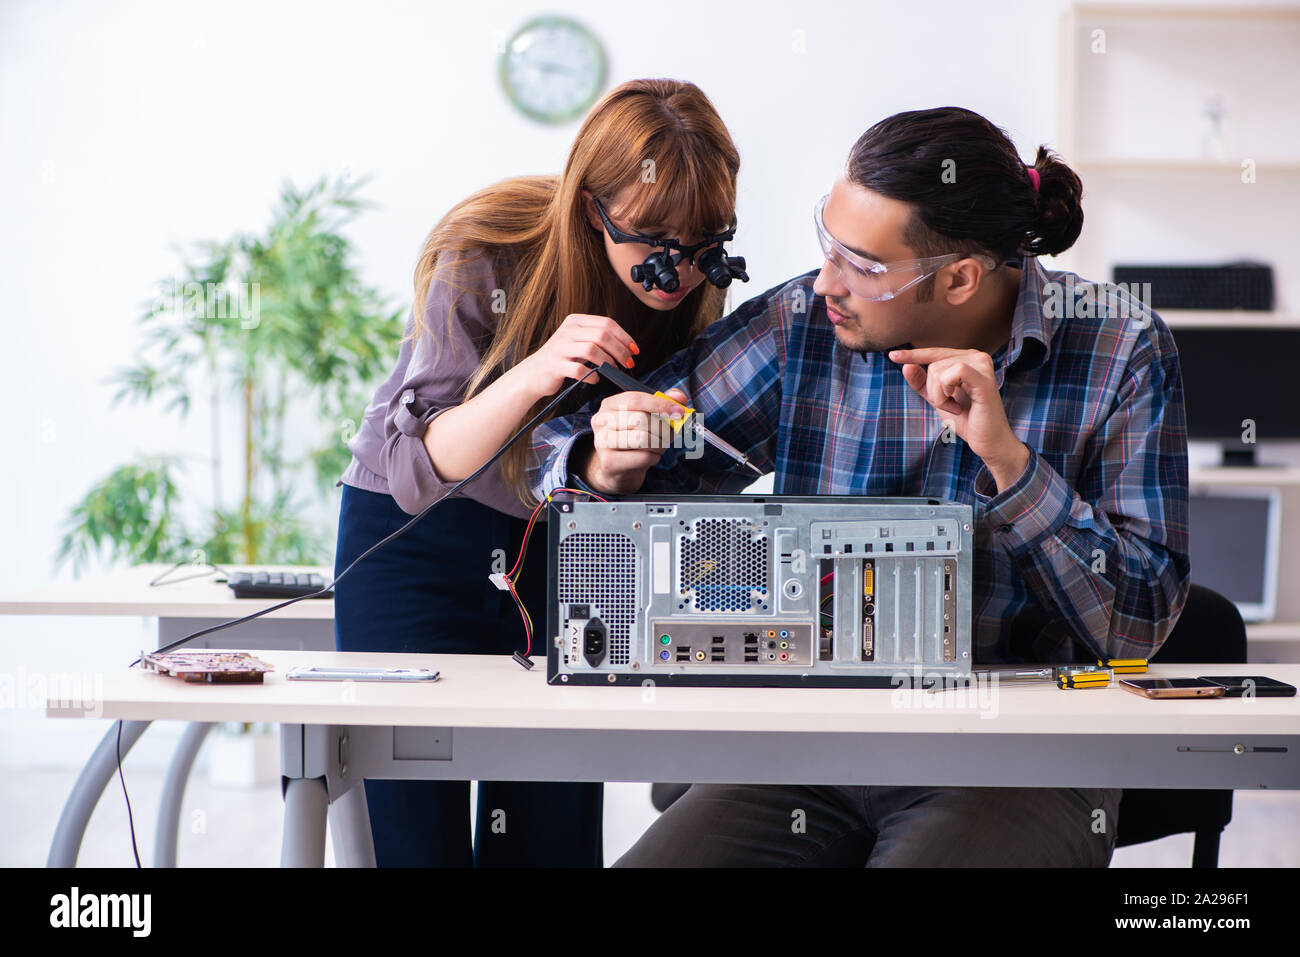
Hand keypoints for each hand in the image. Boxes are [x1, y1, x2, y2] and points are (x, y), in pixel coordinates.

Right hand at [520, 314, 638, 397]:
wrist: (534, 373)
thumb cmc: (562, 359)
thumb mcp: (578, 341)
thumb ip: (598, 339)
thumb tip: (627, 346)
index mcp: (575, 321)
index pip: (607, 323)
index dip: (624, 337)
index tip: (634, 350)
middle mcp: (567, 331)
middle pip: (602, 335)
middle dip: (620, 350)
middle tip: (628, 363)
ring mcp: (560, 348)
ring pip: (592, 350)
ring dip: (608, 362)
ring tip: (614, 370)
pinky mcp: (555, 366)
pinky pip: (579, 370)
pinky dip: (592, 376)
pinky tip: (595, 379)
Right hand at [578, 388, 691, 493]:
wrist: (617, 469)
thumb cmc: (633, 438)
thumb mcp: (647, 417)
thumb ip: (663, 403)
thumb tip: (678, 397)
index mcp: (610, 405)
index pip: (635, 399)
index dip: (660, 404)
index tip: (679, 411)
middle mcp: (601, 421)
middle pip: (640, 419)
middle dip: (663, 428)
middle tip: (670, 434)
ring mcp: (602, 442)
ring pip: (642, 439)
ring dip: (659, 444)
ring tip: (659, 446)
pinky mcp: (609, 462)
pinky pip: (643, 457)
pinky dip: (654, 458)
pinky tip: (650, 457)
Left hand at [888, 347, 1028, 490]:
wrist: (987, 441)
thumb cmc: (966, 419)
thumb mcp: (937, 399)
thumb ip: (922, 383)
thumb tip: (906, 366)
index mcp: (967, 359)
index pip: (934, 353)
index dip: (913, 355)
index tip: (892, 356)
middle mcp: (977, 356)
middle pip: (933, 363)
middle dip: (933, 390)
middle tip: (951, 406)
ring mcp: (983, 365)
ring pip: (939, 369)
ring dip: (939, 396)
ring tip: (956, 408)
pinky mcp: (984, 378)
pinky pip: (953, 373)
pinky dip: (946, 393)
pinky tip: (957, 407)